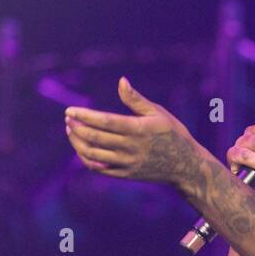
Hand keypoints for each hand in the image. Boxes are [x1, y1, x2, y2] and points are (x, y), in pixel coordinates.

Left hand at [64, 77, 201, 186]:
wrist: (185, 165)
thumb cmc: (172, 134)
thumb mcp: (158, 113)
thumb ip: (136, 99)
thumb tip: (121, 81)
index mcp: (139, 129)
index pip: (105, 122)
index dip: (85, 116)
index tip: (70, 110)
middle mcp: (132, 148)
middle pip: (95, 138)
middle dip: (77, 127)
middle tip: (69, 119)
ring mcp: (128, 163)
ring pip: (93, 154)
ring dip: (77, 142)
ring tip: (71, 130)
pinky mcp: (126, 174)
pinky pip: (99, 168)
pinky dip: (86, 158)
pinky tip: (81, 147)